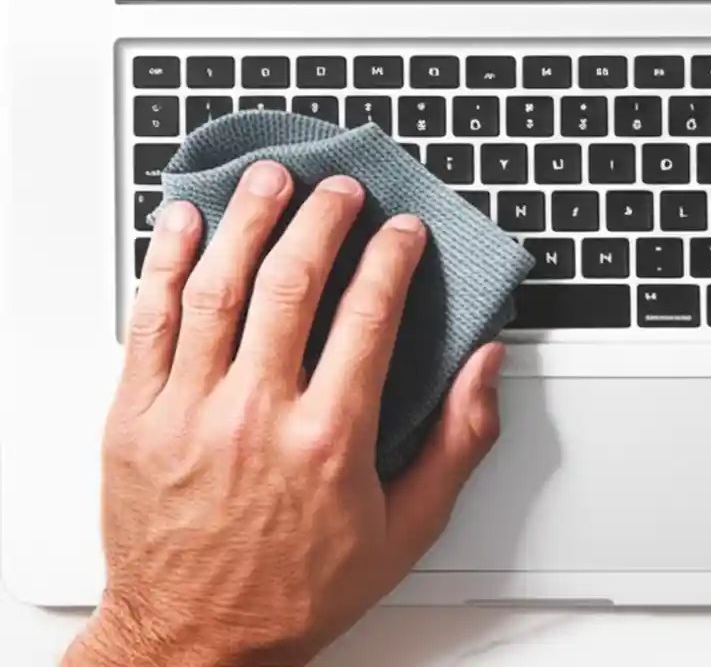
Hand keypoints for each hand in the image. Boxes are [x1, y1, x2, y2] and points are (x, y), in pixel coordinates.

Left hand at [63, 162, 502, 666]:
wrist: (198, 639)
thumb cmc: (298, 587)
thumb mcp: (408, 528)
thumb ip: (459, 442)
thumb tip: (485, 368)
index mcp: (330, 438)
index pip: (368, 315)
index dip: (392, 258)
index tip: (402, 232)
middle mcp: (257, 415)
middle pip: (293, 283)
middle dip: (323, 219)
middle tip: (339, 189)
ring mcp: (189, 411)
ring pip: (220, 287)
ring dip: (249, 220)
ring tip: (271, 179)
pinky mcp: (136, 416)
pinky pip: (150, 319)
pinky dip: (167, 261)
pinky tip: (187, 222)